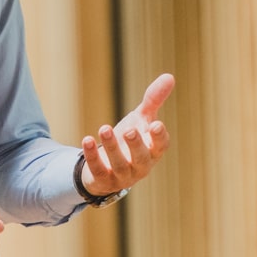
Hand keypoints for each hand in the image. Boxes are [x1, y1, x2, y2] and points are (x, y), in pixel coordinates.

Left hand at [80, 73, 174, 196]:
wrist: (107, 167)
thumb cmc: (130, 140)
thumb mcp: (141, 119)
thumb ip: (154, 100)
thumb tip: (170, 76)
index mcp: (153, 151)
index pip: (160, 146)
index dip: (159, 137)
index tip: (155, 125)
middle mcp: (140, 166)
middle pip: (141, 158)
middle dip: (136, 145)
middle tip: (129, 130)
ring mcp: (122, 176)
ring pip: (119, 164)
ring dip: (112, 147)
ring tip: (104, 128)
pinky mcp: (102, 180)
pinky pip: (97, 170)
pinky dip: (92, 156)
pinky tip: (87, 139)